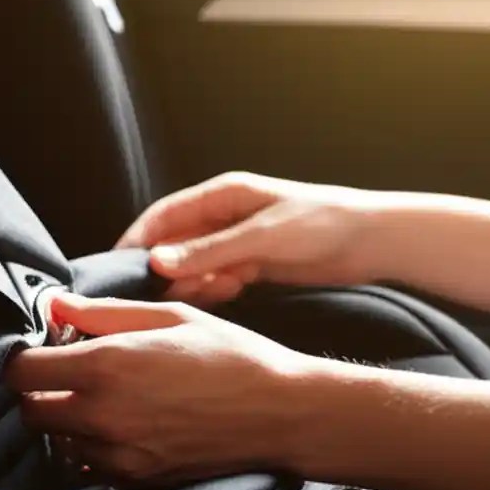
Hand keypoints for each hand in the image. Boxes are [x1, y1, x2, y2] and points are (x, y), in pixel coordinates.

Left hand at [4, 294, 327, 485]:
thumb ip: (102, 313)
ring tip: (100, 397)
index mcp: (106, 366)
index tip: (43, 347)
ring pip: (56, 441)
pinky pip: (87, 465)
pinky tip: (119, 424)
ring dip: (65, 419)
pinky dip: (90, 447)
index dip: (26, 355)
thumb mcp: (168, 315)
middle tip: (67, 371)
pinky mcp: (134, 478)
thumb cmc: (230, 355)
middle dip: (40, 390)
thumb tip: (56, 306)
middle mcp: (103, 415)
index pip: (22, 371)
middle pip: (30, 411)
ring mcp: (117, 453)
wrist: (279, 412)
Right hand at [116, 172, 378, 305]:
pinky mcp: (254, 263)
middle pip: (177, 242)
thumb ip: (209, 252)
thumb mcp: (260, 239)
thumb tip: (157, 262)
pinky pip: (220, 276)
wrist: (371, 241)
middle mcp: (225, 215)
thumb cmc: (320, 225)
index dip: (139, 238)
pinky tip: (228, 292)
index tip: (117, 266)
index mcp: (222, 195)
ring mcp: (238, 240)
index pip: (165, 215)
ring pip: (197, 263)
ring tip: (203, 293)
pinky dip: (217, 287)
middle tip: (154, 294)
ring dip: (193, 280)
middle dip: (165, 266)